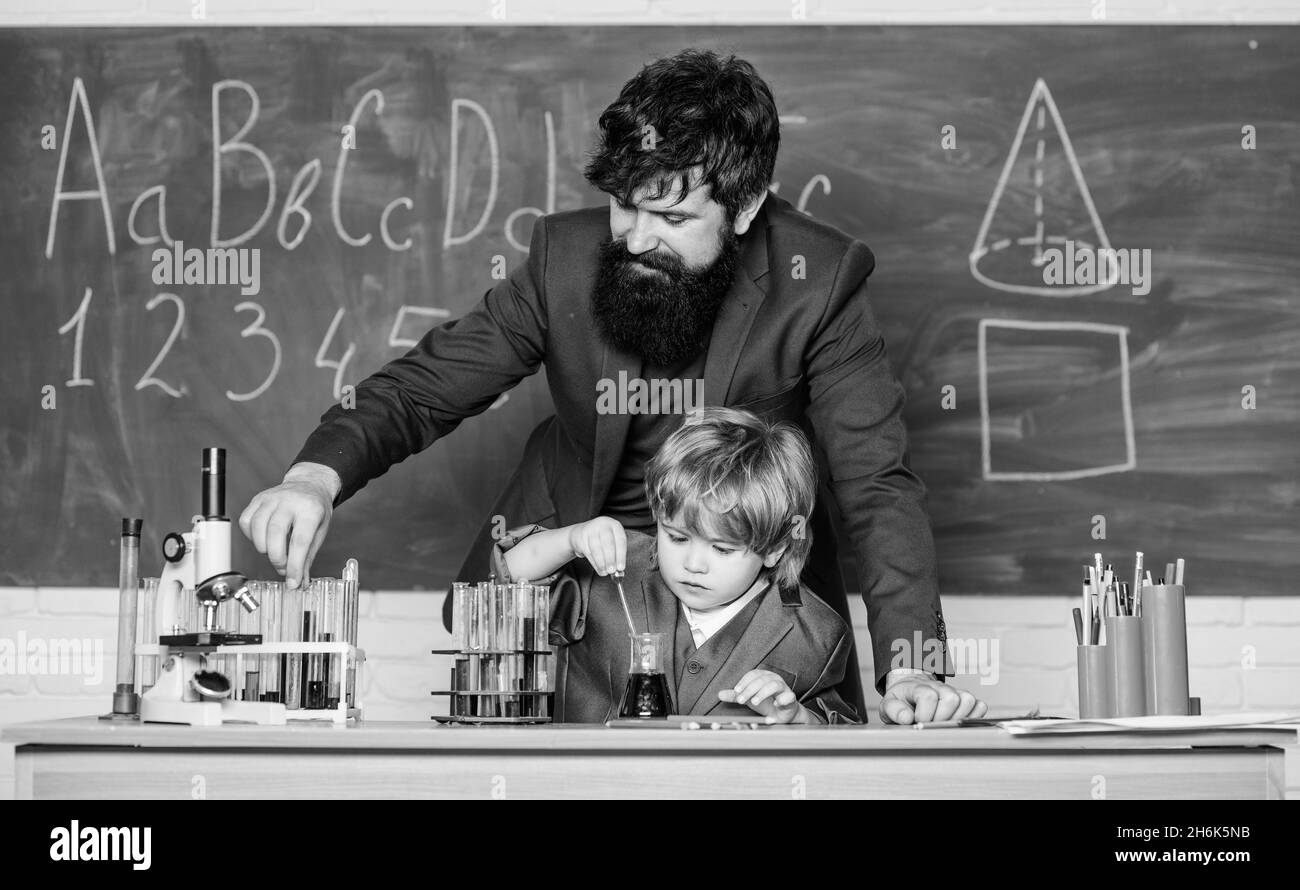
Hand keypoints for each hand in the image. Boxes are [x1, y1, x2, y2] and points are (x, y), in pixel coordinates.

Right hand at [238, 463, 338, 589]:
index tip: (292, 582)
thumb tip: (299, 583)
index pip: (300, 541)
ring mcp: (271, 498)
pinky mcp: (258, 499)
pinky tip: (264, 539)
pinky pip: (246, 521)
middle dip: (277, 558)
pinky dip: (252, 536)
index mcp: (310, 509)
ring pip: (257, 528)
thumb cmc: (315, 510)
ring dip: (264, 548)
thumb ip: (307, 558)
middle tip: (284, 568)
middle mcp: (289, 501)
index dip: (294, 565)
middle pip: (275, 534)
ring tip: (275, 552)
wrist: (309, 485)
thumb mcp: (319, 532)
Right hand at [567, 517, 626, 575]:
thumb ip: (616, 554)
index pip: (621, 540)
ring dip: (601, 563)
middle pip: (608, 543)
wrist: (580, 532)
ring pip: (597, 548)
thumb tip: (618, 570)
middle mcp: (603, 525)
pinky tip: (598, 568)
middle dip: (610, 559)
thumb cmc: (600, 538)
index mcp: (615, 525)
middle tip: (612, 571)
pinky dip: (594, 562)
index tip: (621, 567)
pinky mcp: (581, 536)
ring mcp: (591, 529)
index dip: (621, 555)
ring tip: (604, 571)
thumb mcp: (612, 542)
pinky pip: (588, 552)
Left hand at [717, 669, 807, 723]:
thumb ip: (735, 696)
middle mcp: (774, 679)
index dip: (744, 682)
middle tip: (741, 699)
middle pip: (761, 679)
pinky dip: (783, 699)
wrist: (783, 714)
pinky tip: (776, 704)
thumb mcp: (749, 699)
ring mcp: (784, 688)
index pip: (752, 675)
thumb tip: (719, 694)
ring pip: (774, 685)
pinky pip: (789, 696)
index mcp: (763, 677)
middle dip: (750, 689)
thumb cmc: (766, 703)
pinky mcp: (791, 698)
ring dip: (763, 693)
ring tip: (755, 702)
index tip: (736, 691)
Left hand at [878, 674, 987, 724]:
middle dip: (941, 718)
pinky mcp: (967, 700)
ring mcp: (955, 692)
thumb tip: (907, 718)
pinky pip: (980, 707)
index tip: (917, 722)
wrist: (911, 692)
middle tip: (931, 724)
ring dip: (956, 718)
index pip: (929, 696)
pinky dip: (972, 717)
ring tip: (943, 723)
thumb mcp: (889, 704)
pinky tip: (956, 721)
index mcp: (919, 686)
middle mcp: (940, 687)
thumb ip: (894, 710)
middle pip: (952, 699)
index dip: (923, 715)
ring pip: (968, 701)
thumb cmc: (902, 701)